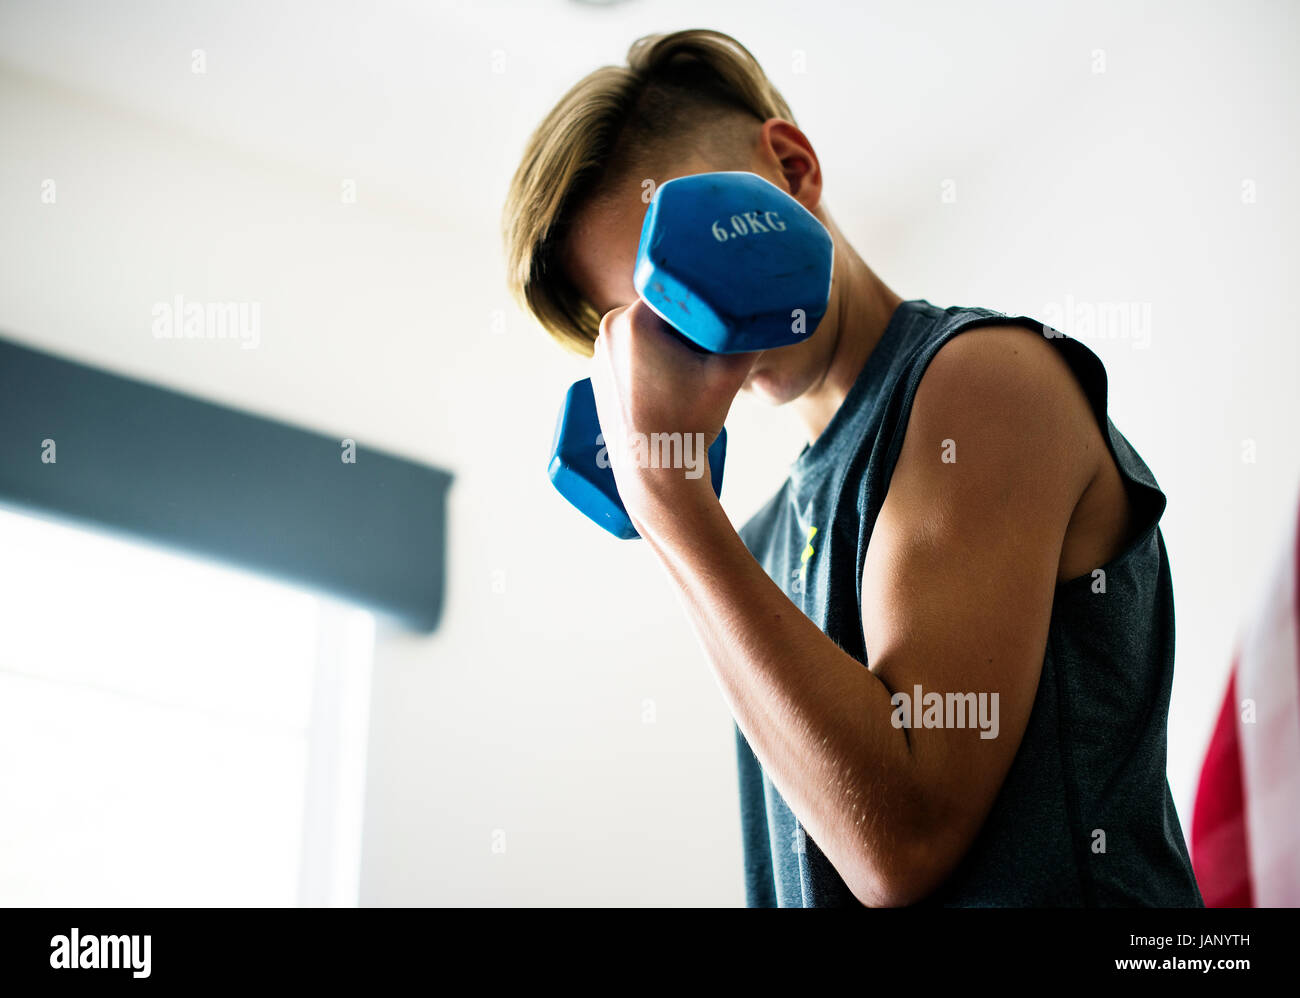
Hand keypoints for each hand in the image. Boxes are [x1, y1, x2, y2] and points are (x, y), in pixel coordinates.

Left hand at [589, 298, 754, 529]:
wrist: (655, 473)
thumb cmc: (690, 423)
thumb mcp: (730, 375)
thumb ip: (748, 336)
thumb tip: (766, 311)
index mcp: (632, 320)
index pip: (678, 293)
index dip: (705, 303)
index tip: (723, 320)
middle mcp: (606, 329)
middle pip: (662, 312)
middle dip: (689, 326)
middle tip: (711, 350)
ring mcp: (598, 352)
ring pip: (648, 332)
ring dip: (672, 343)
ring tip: (692, 371)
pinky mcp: (599, 374)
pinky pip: (633, 352)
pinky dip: (654, 360)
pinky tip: (672, 383)